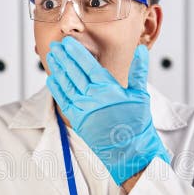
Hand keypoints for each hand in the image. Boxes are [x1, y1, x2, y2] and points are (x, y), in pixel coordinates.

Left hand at [45, 36, 169, 185]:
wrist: (130, 152)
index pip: (87, 64)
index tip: (68, 42)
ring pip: (66, 84)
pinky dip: (57, 88)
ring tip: (52, 57)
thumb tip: (142, 51)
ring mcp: (83, 109)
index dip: (76, 52)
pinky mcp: (77, 120)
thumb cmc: (137, 125)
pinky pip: (63, 101)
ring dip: (58, 69)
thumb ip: (139, 71)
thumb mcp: (141, 95)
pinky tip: (52, 78)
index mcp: (107, 88)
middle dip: (63, 57)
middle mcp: (92, 97)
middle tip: (55, 45)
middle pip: (73, 72)